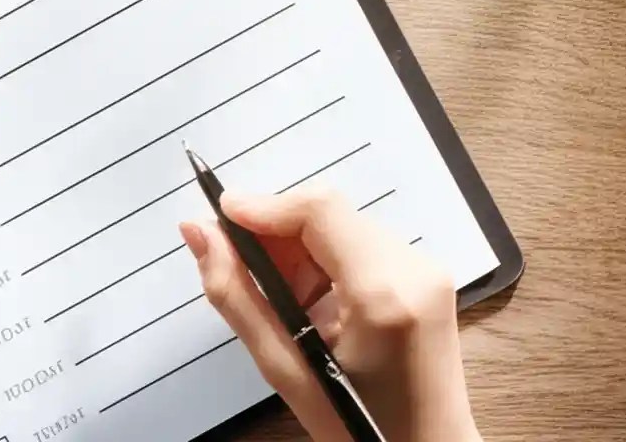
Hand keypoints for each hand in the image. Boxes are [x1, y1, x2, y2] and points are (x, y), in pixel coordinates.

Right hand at [180, 189, 480, 441]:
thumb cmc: (359, 426)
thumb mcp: (284, 367)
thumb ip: (235, 294)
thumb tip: (198, 233)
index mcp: (382, 294)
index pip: (318, 211)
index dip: (263, 206)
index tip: (220, 217)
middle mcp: (413, 269)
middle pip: (327, 216)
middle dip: (277, 235)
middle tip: (246, 275)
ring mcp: (427, 269)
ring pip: (340, 227)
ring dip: (301, 252)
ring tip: (289, 306)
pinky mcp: (427, 274)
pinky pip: (360, 243)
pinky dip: (326, 262)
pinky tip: (316, 305)